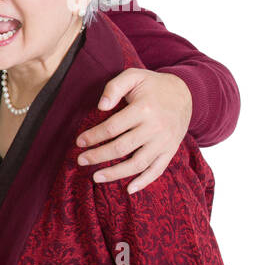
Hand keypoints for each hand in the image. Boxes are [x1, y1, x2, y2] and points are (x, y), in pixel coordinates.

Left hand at [77, 69, 191, 193]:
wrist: (186, 93)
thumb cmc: (152, 85)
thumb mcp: (133, 76)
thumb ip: (114, 87)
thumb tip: (100, 107)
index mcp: (144, 109)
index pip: (112, 128)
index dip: (93, 136)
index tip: (79, 141)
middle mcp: (156, 128)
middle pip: (121, 148)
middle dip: (97, 156)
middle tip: (80, 160)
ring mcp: (164, 142)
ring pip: (137, 163)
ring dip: (115, 173)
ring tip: (96, 177)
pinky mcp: (171, 150)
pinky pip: (157, 170)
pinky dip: (144, 182)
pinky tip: (128, 189)